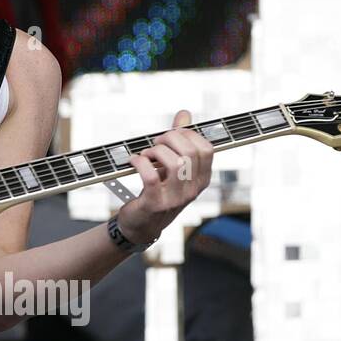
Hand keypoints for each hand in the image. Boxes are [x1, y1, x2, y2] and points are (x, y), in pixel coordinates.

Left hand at [119, 110, 213, 243]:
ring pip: (174, 162)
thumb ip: (179, 140)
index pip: (207, 149)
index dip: (188, 135)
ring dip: (155, 151)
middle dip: (169, 139)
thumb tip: (184, 114)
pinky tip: (134, 161)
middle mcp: (192, 190)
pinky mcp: (155, 203)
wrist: (141, 225)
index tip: (173, 135)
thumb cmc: (158, 192)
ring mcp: (175, 199)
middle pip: (189, 152)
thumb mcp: (173, 168)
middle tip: (156, 143)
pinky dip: (140, 162)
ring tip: (147, 154)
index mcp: (201, 179)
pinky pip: (151, 175)